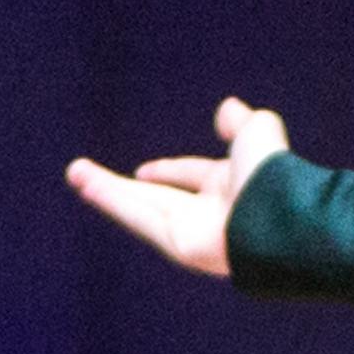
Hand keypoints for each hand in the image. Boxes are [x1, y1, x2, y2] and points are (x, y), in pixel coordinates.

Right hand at [65, 99, 293, 277]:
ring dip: (106, 192)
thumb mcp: (257, 132)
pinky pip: (141, 219)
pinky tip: (89, 187)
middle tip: (83, 173)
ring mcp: (192, 230)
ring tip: (75, 174)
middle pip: (154, 196)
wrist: (278, 211)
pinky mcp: (179, 246)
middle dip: (119, 185)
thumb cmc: (272, 175)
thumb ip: (241, 121)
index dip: (166, 170)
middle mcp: (208, 211)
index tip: (143, 169)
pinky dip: (114, 202)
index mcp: (229, 185)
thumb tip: (228, 107)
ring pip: (140, 208)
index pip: (190, 175)